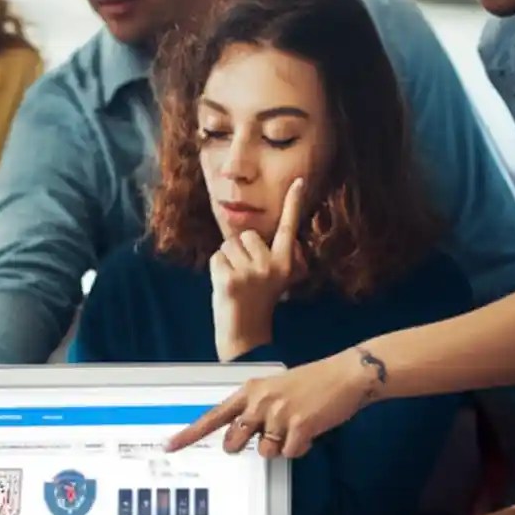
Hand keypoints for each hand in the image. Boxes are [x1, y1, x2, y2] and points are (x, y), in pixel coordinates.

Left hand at [165, 350, 375, 458]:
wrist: (345, 375)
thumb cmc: (312, 384)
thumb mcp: (275, 389)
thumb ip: (254, 410)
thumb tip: (240, 438)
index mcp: (250, 391)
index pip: (212, 417)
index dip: (189, 434)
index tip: (170, 446)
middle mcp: (259, 401)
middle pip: (234, 442)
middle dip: (247, 446)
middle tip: (268, 433)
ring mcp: (278, 414)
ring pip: (265, 452)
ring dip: (281, 446)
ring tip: (297, 426)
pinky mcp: (298, 426)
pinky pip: (290, 454)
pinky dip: (301, 447)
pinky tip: (310, 430)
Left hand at [210, 179, 303, 361]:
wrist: (245, 334)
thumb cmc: (257, 301)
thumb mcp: (273, 277)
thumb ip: (270, 254)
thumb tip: (253, 232)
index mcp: (286, 263)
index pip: (289, 228)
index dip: (293, 202)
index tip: (298, 180)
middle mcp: (272, 265)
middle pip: (246, 235)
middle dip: (240, 251)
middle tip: (247, 279)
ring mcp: (251, 272)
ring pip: (229, 246)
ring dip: (228, 261)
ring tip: (238, 283)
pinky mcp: (231, 279)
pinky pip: (216, 258)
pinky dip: (216, 270)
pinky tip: (227, 288)